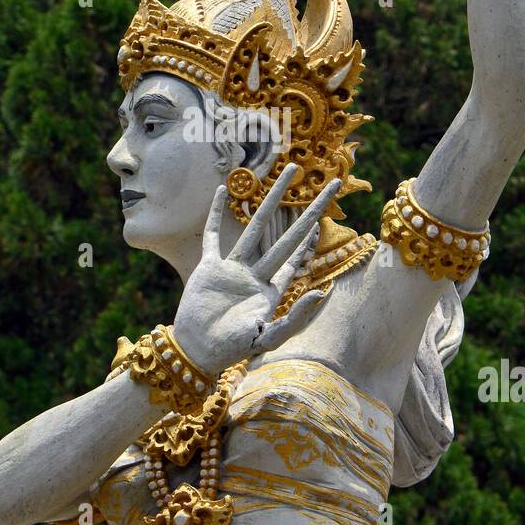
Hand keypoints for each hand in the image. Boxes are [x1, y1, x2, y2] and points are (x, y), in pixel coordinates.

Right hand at [172, 163, 339, 376]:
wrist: (196, 351)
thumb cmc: (232, 350)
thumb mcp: (269, 337)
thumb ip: (298, 317)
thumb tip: (325, 291)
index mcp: (272, 291)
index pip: (297, 258)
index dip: (311, 239)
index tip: (324, 216)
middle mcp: (256, 275)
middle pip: (286, 234)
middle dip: (308, 209)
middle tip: (329, 185)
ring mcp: (233, 269)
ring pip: (255, 226)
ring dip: (271, 199)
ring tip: (285, 173)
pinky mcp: (209, 267)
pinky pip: (214, 235)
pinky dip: (216, 214)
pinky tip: (222, 191)